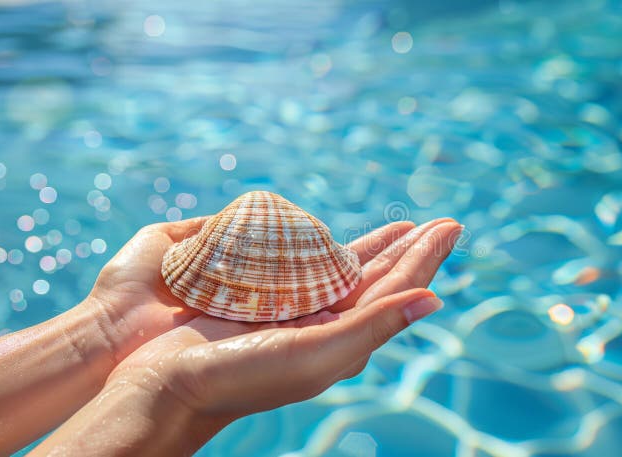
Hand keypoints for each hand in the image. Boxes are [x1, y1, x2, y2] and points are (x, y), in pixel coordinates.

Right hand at [109, 218, 460, 425]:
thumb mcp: (318, 354)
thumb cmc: (243, 377)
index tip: (452, 226)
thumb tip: (433, 299)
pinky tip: (335, 242)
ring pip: (348, 272)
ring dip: (378, 249)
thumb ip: (375, 323)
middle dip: (411, 250)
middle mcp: (326, 325)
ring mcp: (295, 312)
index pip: (398, 289)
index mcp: (344, 338)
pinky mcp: (264, 300)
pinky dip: (328, 252)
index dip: (427, 258)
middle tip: (441, 223)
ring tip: (403, 227)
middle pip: (381, 278)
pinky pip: (306, 269)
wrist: (169, 384)